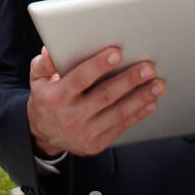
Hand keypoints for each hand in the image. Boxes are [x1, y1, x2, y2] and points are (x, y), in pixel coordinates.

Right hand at [27, 46, 164, 156]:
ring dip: (140, 97)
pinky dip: (138, 114)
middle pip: (105, 95)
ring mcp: (86, 132)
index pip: (80, 78)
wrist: (44, 135)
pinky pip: (121, 126)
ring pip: (117, 113)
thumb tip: (50, 50)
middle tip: (147, 67)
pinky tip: (150, 102)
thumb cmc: (46, 99)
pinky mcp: (97, 143)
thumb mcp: (37, 79)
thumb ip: (44, 63)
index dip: (98, 65)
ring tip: (157, 84)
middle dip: (129, 80)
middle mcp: (71, 116)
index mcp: (56, 96)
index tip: (116, 52)